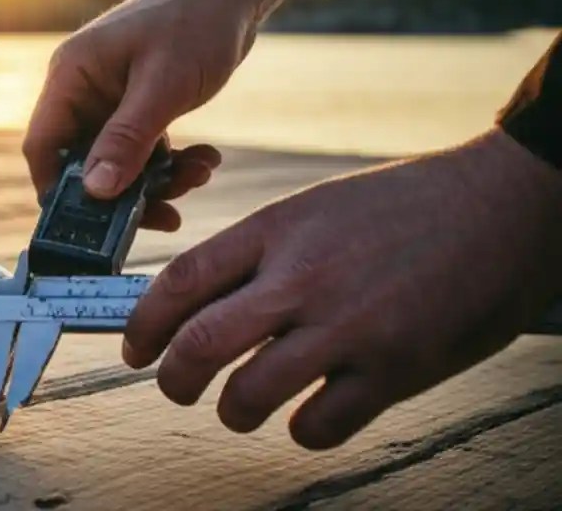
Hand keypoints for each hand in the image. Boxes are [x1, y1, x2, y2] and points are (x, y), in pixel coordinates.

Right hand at [22, 0, 316, 218]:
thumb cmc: (195, 21)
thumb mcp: (163, 86)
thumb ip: (127, 140)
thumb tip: (94, 191)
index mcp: (71, 76)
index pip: (42, 146)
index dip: (56, 191)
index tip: (87, 228)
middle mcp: (82, 89)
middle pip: (82, 162)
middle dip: (122, 192)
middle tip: (166, 212)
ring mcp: (109, 98)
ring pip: (116, 162)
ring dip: (156, 180)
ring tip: (199, 176)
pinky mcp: (136, 105)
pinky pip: (142, 150)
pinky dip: (170, 163)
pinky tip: (204, 160)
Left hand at [122, 129, 561, 449]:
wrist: (501, 205)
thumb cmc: (403, 207)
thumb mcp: (313, 209)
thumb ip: (259, 253)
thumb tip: (201, 301)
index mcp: (275, 230)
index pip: (180, 280)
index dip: (142, 324)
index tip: (134, 349)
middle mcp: (302, 278)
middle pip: (200, 343)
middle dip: (172, 380)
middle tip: (175, 388)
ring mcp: (348, 325)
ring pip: (250, 395)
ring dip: (233, 412)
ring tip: (241, 408)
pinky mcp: (395, 368)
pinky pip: (319, 425)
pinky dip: (303, 430)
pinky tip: (310, 415)